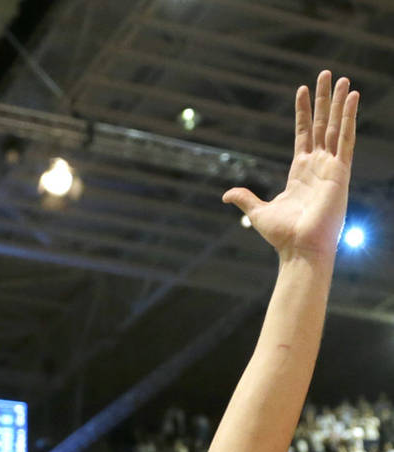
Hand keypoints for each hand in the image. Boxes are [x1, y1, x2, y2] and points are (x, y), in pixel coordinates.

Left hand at [223, 71, 357, 262]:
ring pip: (336, 127)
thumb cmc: (282, 236)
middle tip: (327, 74)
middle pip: (321, 125)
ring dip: (340, 103)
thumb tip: (226, 195)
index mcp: (299, 172)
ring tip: (344, 79)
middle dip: (324, 99)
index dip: (302, 112)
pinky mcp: (340, 172)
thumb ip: (245, 198)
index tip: (302, 89)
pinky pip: (346, 139)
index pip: (303, 134)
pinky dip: (349, 118)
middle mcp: (317, 166)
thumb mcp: (258, 212)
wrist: (299, 250)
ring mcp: (330, 167)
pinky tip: (353, 98)